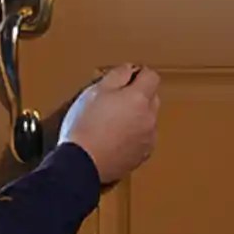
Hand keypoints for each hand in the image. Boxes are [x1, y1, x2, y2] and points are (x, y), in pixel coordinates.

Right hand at [57, 64, 159, 184]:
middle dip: (138, 96)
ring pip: (148, 119)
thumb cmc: (84, 126)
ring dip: (136, 117)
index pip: (152, 76)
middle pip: (152, 98)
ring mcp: (148, 139)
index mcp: (139, 98)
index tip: (126, 78)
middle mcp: (149, 118)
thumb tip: (129, 69)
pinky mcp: (142, 156)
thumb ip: (117, 76)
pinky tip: (114, 139)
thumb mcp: (95, 91)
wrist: (81, 163)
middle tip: (114, 101)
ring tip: (111, 123)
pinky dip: (134, 136)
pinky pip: (143, 139)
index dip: (139, 75)